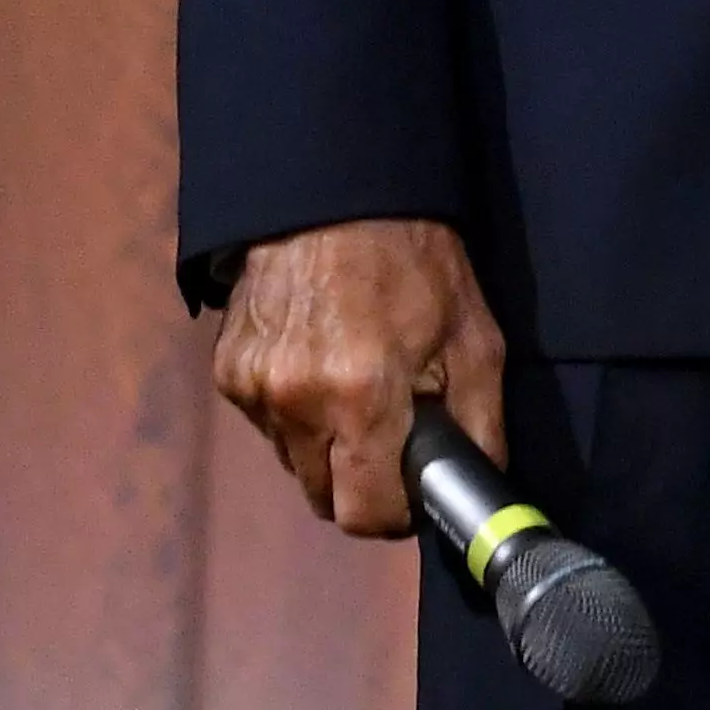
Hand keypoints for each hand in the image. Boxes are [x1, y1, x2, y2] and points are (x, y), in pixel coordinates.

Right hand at [209, 216, 505, 536]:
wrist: (336, 195)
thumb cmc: (418, 262)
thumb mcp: (475, 336)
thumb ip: (479, 422)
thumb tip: (481, 485)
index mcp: (362, 396)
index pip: (365, 514)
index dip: (395, 513)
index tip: (415, 492)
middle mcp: (297, 403)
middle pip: (324, 498)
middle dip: (361, 483)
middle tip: (392, 438)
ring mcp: (253, 389)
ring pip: (294, 463)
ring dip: (327, 448)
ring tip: (358, 387)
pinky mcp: (227, 373)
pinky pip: (268, 426)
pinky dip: (296, 414)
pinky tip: (322, 364)